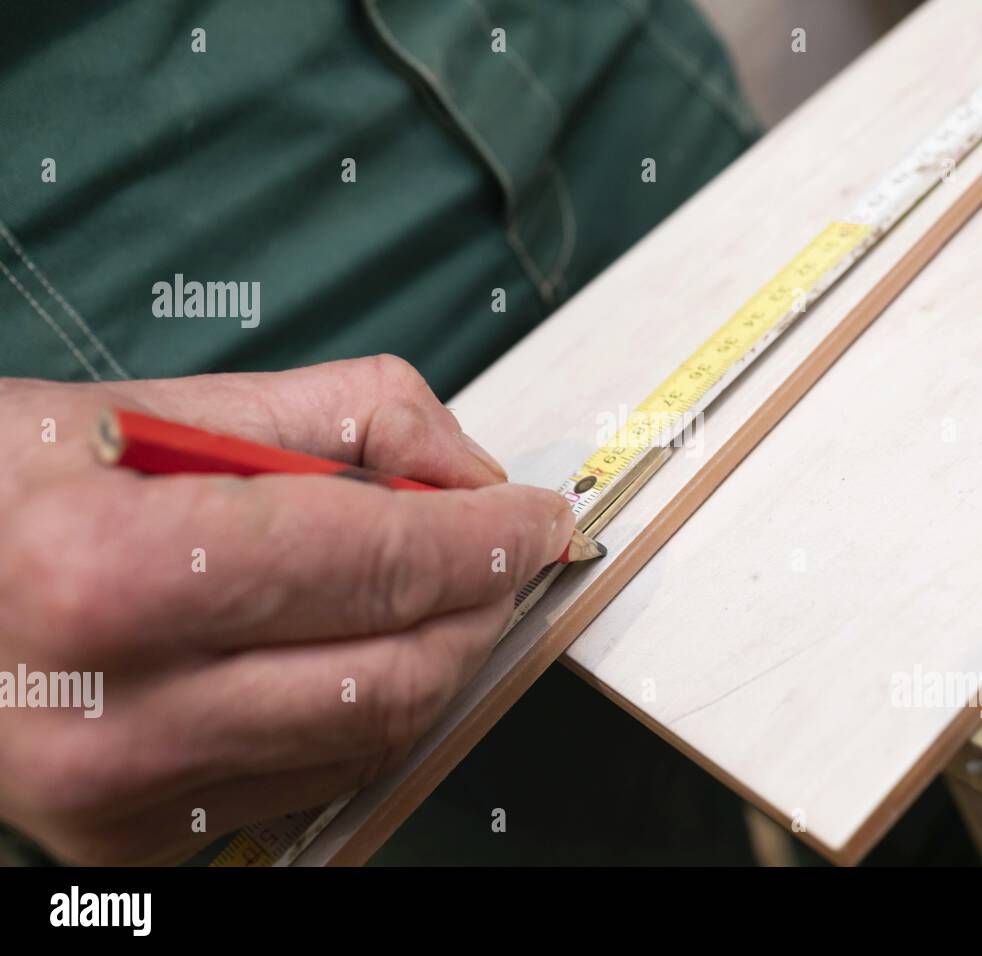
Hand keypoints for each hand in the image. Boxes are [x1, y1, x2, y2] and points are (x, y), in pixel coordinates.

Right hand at [0, 355, 573, 863]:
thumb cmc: (8, 492)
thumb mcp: (156, 408)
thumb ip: (341, 416)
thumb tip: (469, 471)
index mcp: (113, 571)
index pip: (377, 562)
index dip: (489, 537)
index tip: (538, 518)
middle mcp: (114, 712)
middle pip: (396, 671)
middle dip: (480, 604)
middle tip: (501, 552)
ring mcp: (122, 799)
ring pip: (371, 738)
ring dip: (433, 655)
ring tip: (424, 589)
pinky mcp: (132, 845)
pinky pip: (314, 780)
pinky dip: (361, 710)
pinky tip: (340, 651)